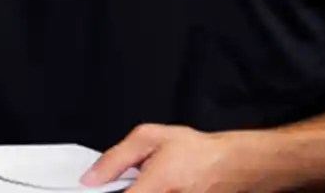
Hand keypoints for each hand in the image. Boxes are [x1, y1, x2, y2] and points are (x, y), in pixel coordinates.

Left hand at [82, 124, 263, 192]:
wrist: (233, 164)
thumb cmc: (196, 150)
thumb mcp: (149, 137)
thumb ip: (115, 158)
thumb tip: (91, 177)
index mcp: (159, 183)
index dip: (105, 192)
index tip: (94, 189)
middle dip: (125, 188)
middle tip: (129, 181)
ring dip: (139, 190)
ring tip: (147, 182)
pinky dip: (150, 192)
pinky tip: (153, 187)